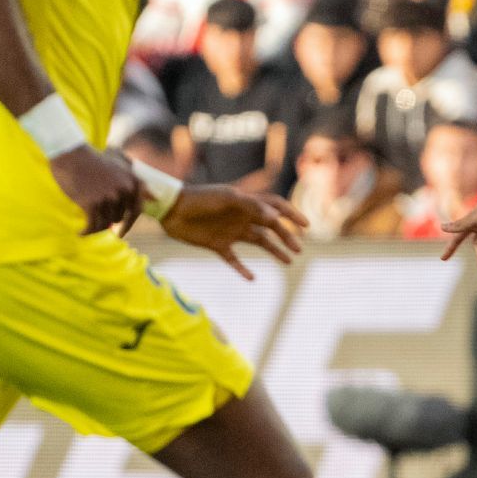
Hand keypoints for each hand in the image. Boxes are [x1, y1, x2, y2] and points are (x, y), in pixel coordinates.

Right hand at [52, 146, 141, 234]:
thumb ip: (136, 179)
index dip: (129, 223)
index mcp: (134, 182)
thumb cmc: (94, 159)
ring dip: (96, 227)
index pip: (137, 210)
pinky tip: (81, 233)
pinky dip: (86, 231)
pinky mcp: (91, 203)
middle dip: (108, 221)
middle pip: (119, 218)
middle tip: (95, 221)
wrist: (70, 154)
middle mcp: (124, 190)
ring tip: (87, 227)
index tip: (121, 233)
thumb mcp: (121, 164)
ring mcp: (109, 197)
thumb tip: (156, 199)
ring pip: (105, 223)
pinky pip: (92, 225)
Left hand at [159, 184, 307, 278]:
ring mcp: (230, 232)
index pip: (276, 207)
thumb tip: (276, 218)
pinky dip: (243, 269)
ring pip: (259, 243)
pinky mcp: (217, 245)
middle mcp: (242, 218)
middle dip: (286, 238)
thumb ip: (252, 206)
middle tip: (297, 250)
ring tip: (288, 261)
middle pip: (271, 228)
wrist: (171, 209)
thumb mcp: (228, 198)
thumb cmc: (200, 199)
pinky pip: (234, 259)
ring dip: (274, 251)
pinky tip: (252, 278)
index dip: (292, 215)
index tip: (305, 226)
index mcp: (247, 204)